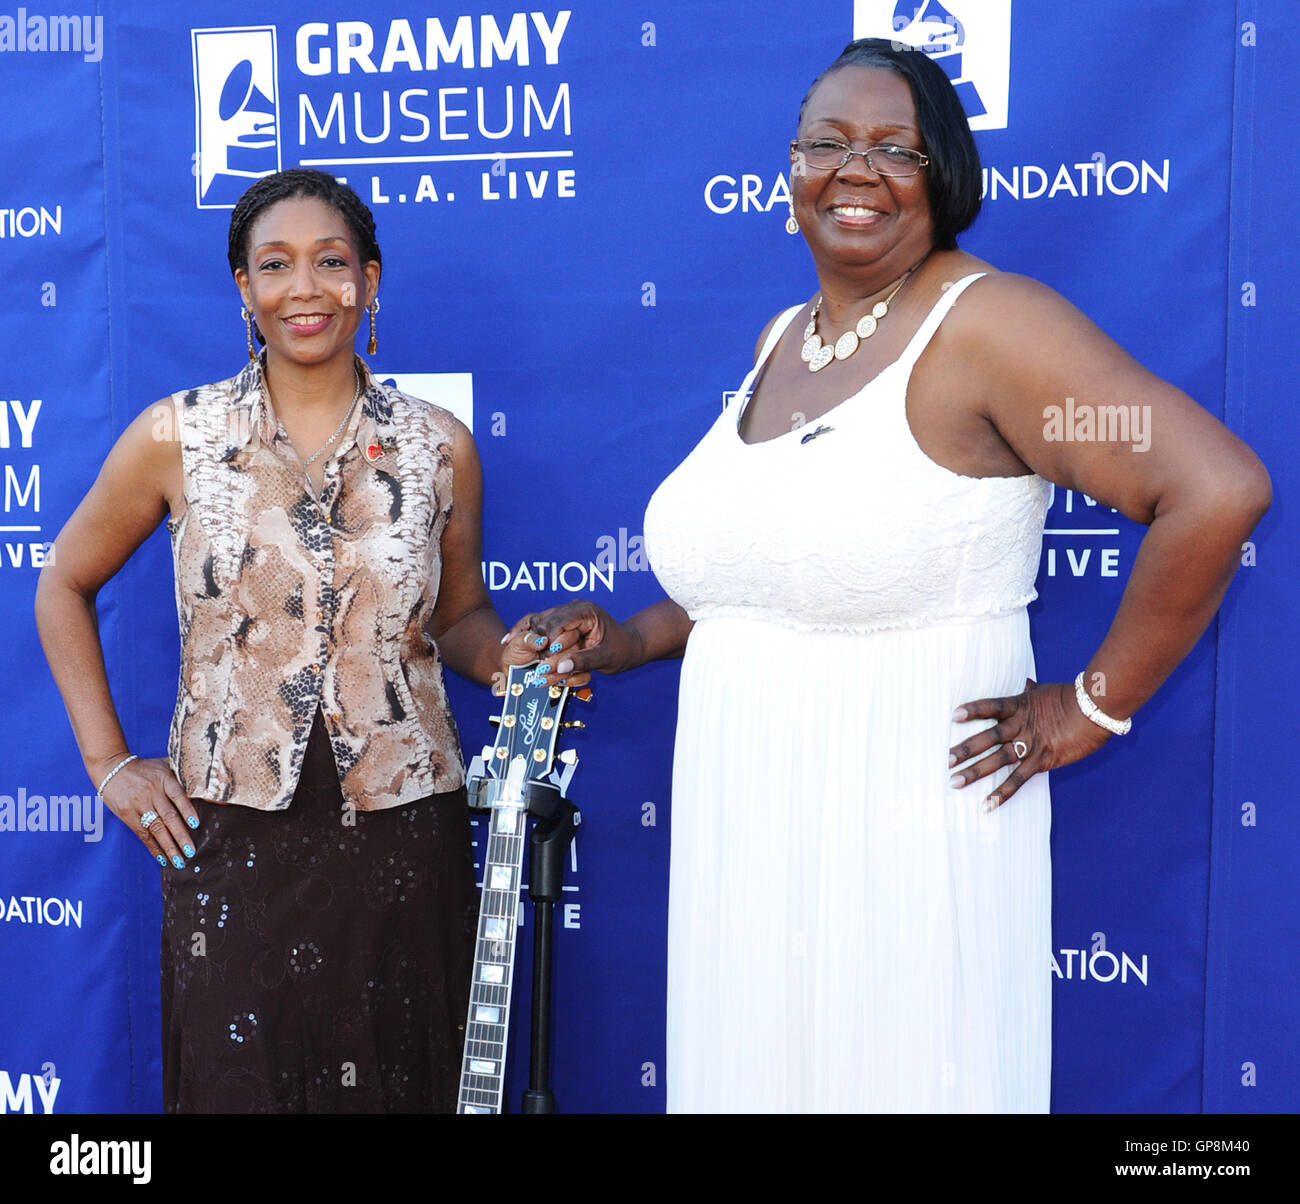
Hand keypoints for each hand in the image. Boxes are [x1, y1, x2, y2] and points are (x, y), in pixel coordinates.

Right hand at [97, 756, 199, 867]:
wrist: (113, 768)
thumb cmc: (145, 768)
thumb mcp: (164, 764)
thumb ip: (183, 773)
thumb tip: (207, 782)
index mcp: (164, 778)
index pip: (178, 795)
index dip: (187, 810)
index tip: (196, 824)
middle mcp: (152, 792)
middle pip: (168, 816)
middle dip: (180, 835)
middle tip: (191, 851)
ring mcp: (138, 804)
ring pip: (156, 828)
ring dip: (168, 846)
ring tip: (179, 860)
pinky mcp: (127, 814)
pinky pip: (142, 834)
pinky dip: (153, 847)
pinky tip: (162, 858)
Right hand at [499, 601, 640, 688]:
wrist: (629, 645)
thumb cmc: (621, 650)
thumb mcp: (604, 658)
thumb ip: (582, 661)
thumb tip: (559, 668)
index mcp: (585, 611)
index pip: (557, 622)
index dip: (546, 641)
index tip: (542, 660)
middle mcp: (573, 608)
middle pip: (544, 622)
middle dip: (537, 643)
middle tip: (527, 660)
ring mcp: (566, 613)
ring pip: (539, 623)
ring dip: (531, 640)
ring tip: (514, 649)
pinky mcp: (561, 622)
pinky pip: (540, 627)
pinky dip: (528, 635)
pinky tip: (509, 640)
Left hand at [947, 678, 1111, 809]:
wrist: (1098, 709)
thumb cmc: (1075, 699)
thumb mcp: (1047, 692)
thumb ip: (1032, 692)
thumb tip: (1026, 683)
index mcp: (1020, 706)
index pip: (990, 707)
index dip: (972, 710)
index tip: (953, 716)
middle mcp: (1021, 725)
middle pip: (987, 738)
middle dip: (965, 749)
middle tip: (945, 759)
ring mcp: (1031, 744)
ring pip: (997, 759)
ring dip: (975, 771)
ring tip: (954, 781)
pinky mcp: (1043, 760)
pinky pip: (1019, 779)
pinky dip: (1002, 792)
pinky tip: (986, 804)